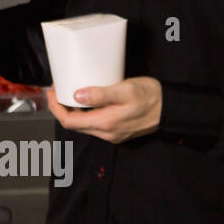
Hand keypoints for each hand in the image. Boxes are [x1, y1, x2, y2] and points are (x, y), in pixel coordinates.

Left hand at [45, 77, 161, 143]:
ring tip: (69, 92)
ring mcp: (112, 134)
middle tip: (58, 89)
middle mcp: (107, 133)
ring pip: (83, 125)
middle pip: (74, 125)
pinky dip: (84, 113)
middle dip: (61, 108)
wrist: (171, 108)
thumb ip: (101, 94)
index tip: (51, 92)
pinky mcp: (117, 131)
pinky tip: (85, 100)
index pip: (69, 122)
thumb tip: (77, 95)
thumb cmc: (150, 96)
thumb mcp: (125, 90)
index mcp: (106, 123)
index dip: (55, 108)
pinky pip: (94, 124)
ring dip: (72, 111)